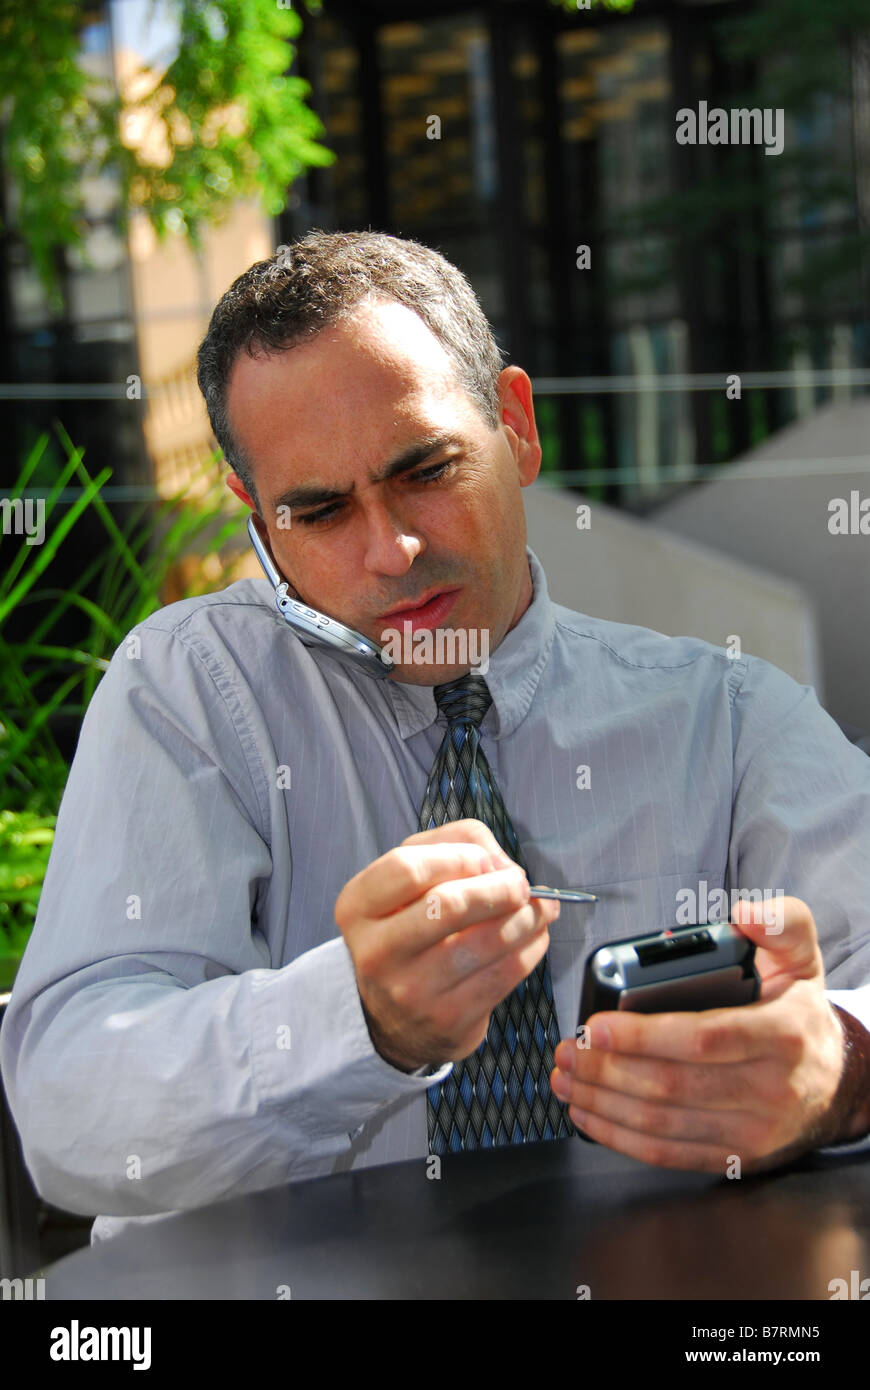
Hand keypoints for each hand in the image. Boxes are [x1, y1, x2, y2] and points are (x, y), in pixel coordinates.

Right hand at [335, 818, 560, 1072]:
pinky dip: (532, 946)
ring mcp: (412, 991)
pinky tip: (535, 934)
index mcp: (358, 907)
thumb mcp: (408, 883)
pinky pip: (506, 972)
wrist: (395, 1018)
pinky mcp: (450, 1019)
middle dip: (501, 886)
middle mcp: (377, 951)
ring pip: (488, 940)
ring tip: (539, 906)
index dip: (459, 857)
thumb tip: (501, 863)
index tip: (485, 861)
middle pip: (449, 904)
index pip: (408, 869)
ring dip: (528, 916)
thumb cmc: (408, 930)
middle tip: (520, 884)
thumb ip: (451, 847)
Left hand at [551, 896, 860, 1171]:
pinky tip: (588, 1113)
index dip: (644, 1035)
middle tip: (566, 1049)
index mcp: (782, 1035)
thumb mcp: (802, 959)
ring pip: (661, 1123)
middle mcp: (770, 1090)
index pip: (704, 1038)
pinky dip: (619, 1137)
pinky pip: (667, 1154)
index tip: (596, 1025)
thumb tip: (744, 913)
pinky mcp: (734, 1159)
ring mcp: (752, 1132)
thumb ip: (780, 923)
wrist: (837, 1084)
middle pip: (671, 1085)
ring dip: (602, 1102)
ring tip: (565, 1077)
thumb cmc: (802, 1015)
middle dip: (605, 1068)